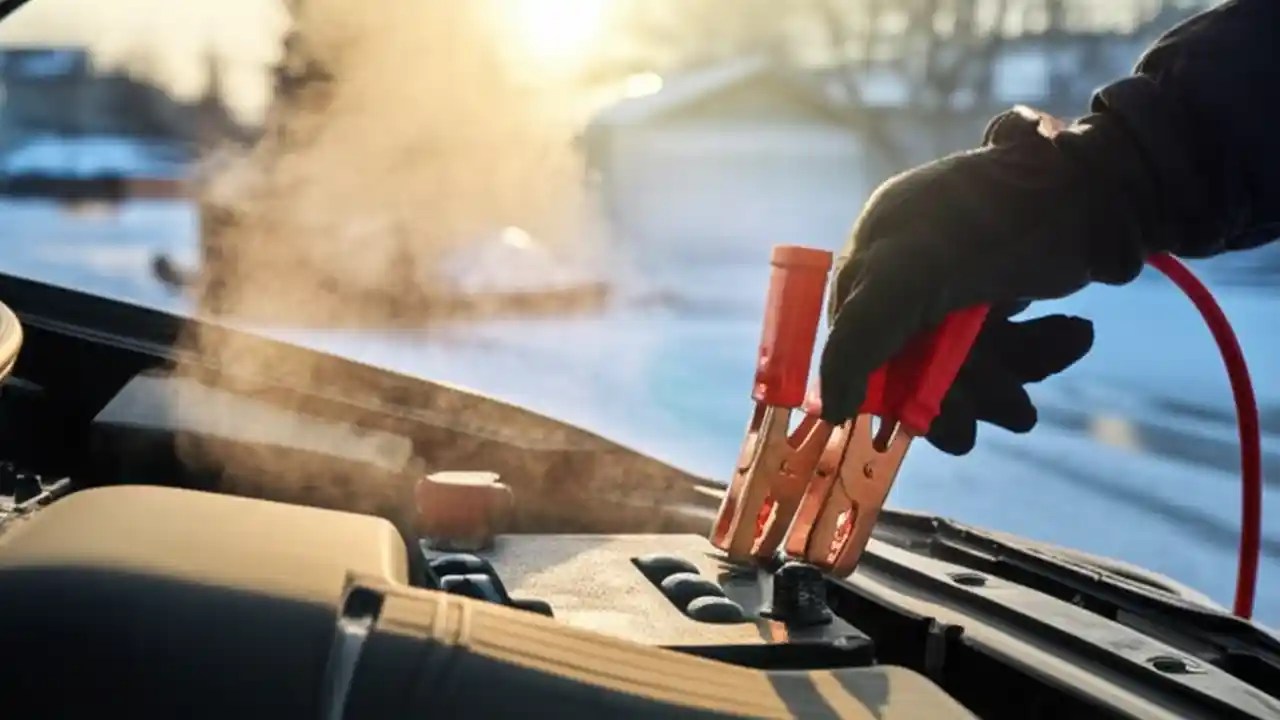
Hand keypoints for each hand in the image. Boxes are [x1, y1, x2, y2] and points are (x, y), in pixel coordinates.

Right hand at [819, 106, 1152, 449]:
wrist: (1097, 181)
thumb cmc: (990, 223)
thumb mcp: (909, 275)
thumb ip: (860, 337)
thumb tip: (832, 409)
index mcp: (874, 257)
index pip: (860, 340)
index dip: (891, 387)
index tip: (931, 418)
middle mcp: (911, 269)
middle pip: (920, 357)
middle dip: (967, 391)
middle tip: (1010, 411)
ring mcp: (962, 279)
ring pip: (971, 357)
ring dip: (1011, 378)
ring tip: (1043, 382)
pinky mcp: (1008, 286)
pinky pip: (1011, 341)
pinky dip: (1041, 349)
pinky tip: (1075, 333)